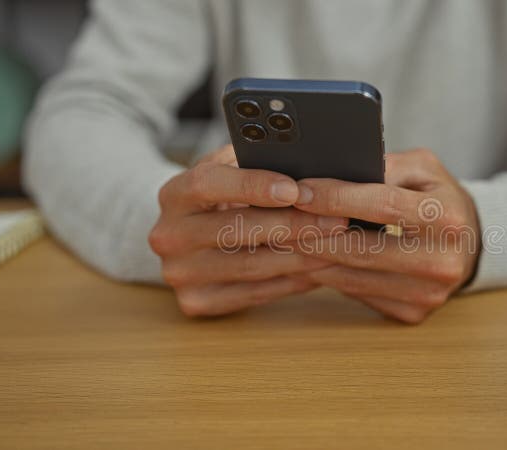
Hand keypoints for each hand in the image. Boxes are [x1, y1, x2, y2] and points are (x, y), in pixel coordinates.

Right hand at [149, 145, 346, 316]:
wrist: (189, 239)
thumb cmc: (222, 197)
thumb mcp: (228, 170)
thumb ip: (253, 163)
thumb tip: (306, 161)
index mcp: (173, 194)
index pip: (208, 184)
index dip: (253, 186)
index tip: (296, 189)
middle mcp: (169, 235)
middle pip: (237, 229)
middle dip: (294, 224)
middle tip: (338, 220)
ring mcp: (179, 273)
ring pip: (251, 265)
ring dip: (301, 256)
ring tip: (338, 246)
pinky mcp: (196, 302)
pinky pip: (254, 293)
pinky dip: (292, 281)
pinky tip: (319, 269)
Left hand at [290, 148, 479, 323]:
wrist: (471, 244)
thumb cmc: (439, 199)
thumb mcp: (423, 169)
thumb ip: (386, 166)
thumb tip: (336, 171)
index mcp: (447, 217)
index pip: (382, 205)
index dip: (336, 197)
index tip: (300, 190)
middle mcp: (442, 261)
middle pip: (362, 248)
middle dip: (313, 232)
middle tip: (277, 219)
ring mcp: (428, 293)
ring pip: (354, 277)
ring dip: (313, 259)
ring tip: (284, 239)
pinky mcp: (414, 313)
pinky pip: (359, 294)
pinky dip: (331, 278)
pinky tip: (310, 261)